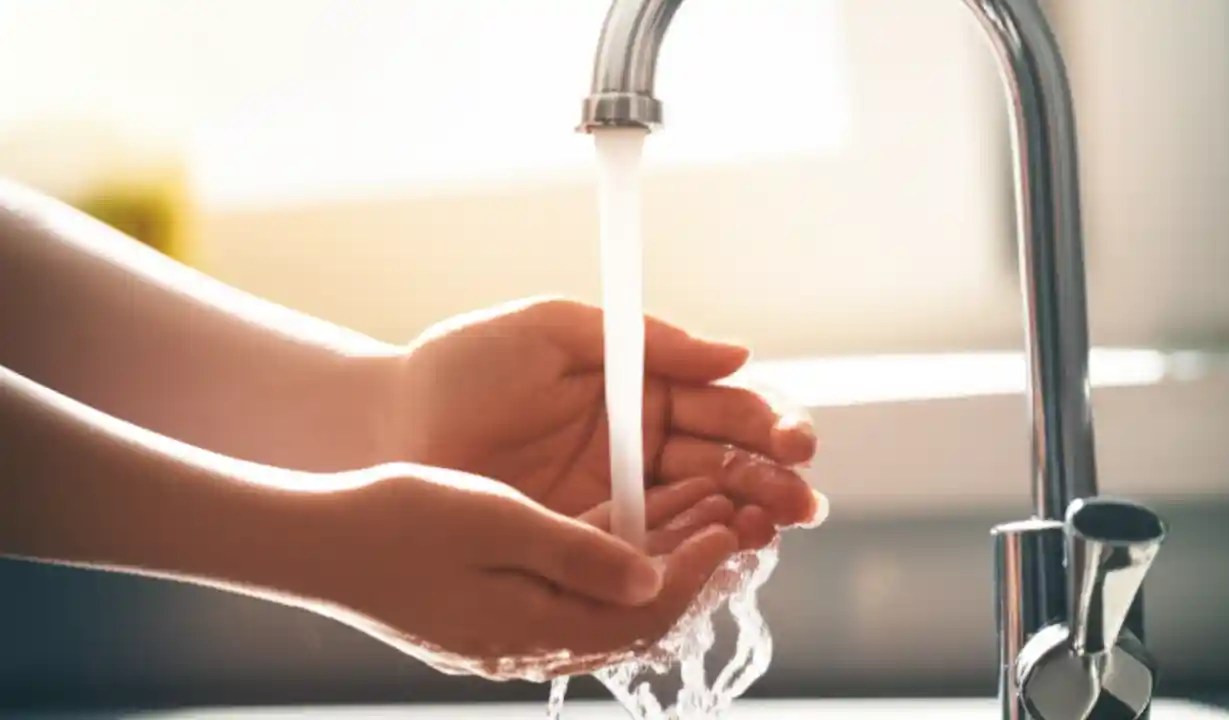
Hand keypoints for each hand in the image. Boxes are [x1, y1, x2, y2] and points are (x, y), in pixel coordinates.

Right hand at [310, 465, 739, 679]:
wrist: (316, 540)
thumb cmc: (400, 520)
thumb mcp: (498, 522)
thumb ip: (578, 553)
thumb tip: (652, 581)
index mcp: (532, 630)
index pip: (641, 615)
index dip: (695, 572)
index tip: (731, 528)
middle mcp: (527, 644)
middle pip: (632, 616)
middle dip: (689, 569)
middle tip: (734, 520)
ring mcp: (508, 632)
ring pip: (605, 602)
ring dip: (654, 560)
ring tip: (699, 512)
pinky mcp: (493, 611)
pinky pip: (568, 591)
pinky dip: (607, 558)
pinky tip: (633, 520)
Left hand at [390, 298, 823, 545]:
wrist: (387, 424)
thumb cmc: (463, 365)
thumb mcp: (556, 330)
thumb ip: (645, 340)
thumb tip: (737, 352)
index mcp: (641, 391)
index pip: (722, 407)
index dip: (766, 423)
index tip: (794, 440)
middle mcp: (640, 448)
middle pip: (726, 466)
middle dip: (772, 481)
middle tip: (802, 497)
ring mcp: (616, 500)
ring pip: (700, 512)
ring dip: (748, 519)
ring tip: (777, 525)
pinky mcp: (585, 545)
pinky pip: (649, 553)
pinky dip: (692, 553)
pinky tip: (728, 551)